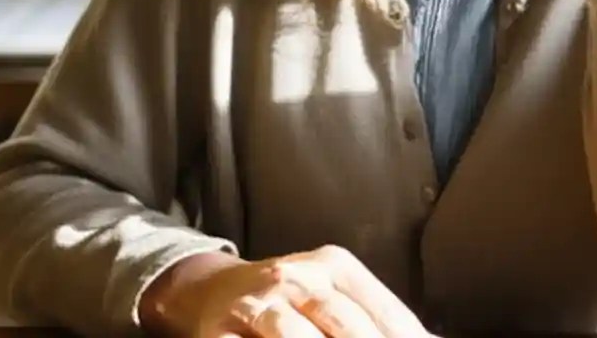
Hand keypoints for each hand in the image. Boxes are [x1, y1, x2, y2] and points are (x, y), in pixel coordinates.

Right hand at [139, 245, 434, 337]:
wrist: (211, 288)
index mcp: (337, 266)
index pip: (385, 313)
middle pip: (349, 327)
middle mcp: (301, 276)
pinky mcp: (229, 324)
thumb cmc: (287, 299)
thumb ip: (372, 318)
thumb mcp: (331, 295)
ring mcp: (262, 300)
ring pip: (300, 336)